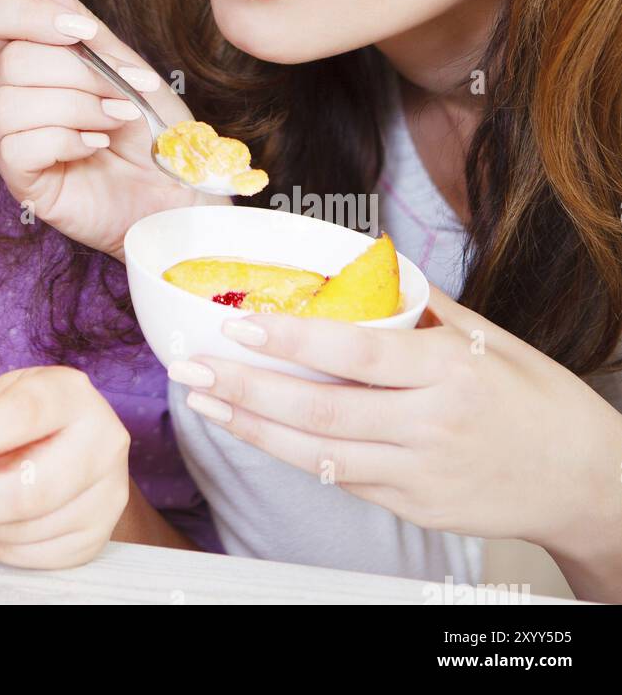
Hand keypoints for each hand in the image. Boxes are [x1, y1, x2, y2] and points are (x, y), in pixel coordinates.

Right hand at [0, 0, 196, 257]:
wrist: (180, 191)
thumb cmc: (153, 130)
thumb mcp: (122, 61)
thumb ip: (75, 17)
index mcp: (30, 59)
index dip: (30, 15)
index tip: (84, 32)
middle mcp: (9, 95)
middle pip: (12, 60)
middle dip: (81, 73)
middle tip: (122, 92)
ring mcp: (11, 138)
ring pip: (13, 100)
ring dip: (81, 107)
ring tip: (116, 122)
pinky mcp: (20, 178)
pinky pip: (19, 144)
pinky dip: (69, 139)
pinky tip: (96, 147)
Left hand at [0, 365, 130, 568]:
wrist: (83, 443)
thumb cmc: (32, 414)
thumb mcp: (6, 393)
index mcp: (73, 394)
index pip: (24, 415)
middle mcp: (103, 442)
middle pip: (31, 490)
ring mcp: (106, 494)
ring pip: (26, 530)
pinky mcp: (96, 536)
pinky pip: (31, 554)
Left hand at [171, 284, 621, 561]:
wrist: (586, 482)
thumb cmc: (538, 400)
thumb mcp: (489, 339)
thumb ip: (423, 306)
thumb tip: (364, 266)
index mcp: (449, 372)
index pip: (355, 353)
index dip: (291, 342)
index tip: (239, 326)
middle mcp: (429, 425)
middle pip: (322, 409)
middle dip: (247, 387)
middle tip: (191, 366)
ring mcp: (418, 474)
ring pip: (319, 453)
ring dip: (253, 426)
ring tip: (203, 399)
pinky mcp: (411, 507)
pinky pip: (340, 478)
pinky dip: (292, 453)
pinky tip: (253, 429)